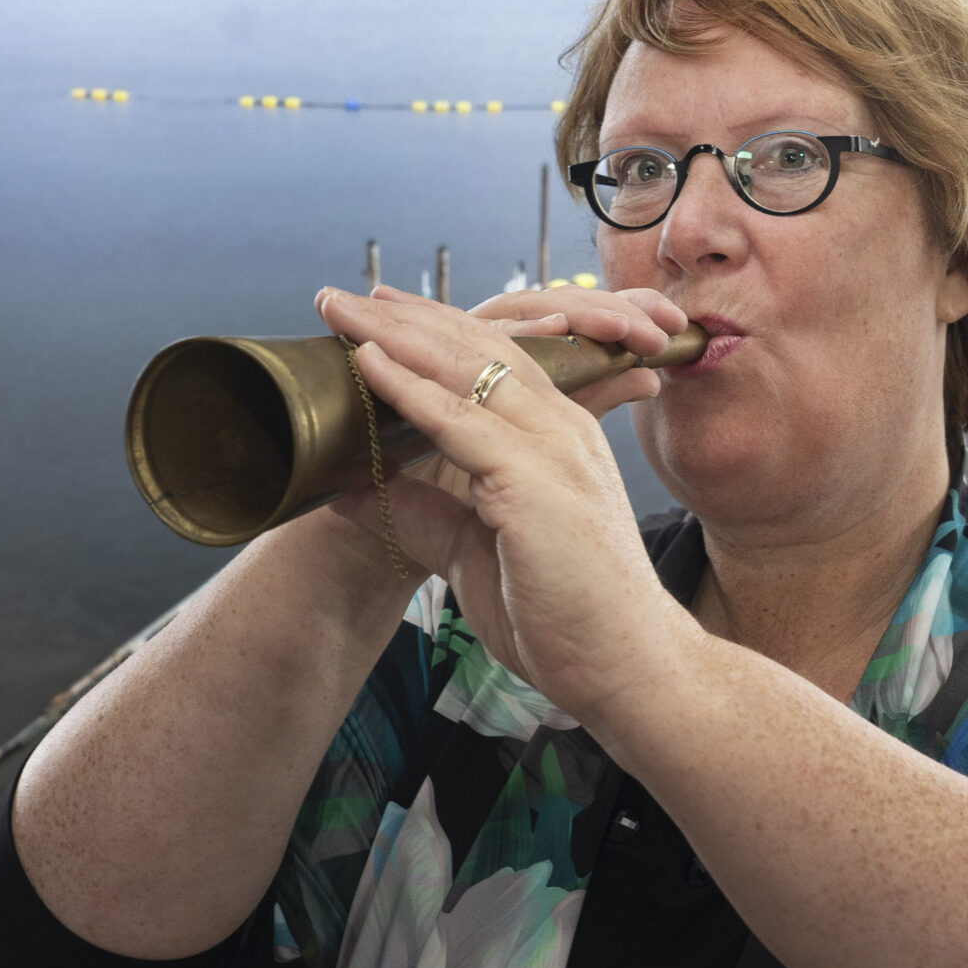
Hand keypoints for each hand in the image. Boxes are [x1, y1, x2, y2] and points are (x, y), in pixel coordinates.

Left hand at [311, 282, 694, 725]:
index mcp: (555, 438)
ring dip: (395, 335)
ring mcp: (554, 448)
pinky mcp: (538, 480)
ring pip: (466, 368)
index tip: (372, 315)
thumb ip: (425, 514)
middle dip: (403, 317)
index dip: (428, 333)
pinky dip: (409, 388)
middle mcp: (560, 428)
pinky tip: (367, 365)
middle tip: (340, 297)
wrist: (626, 670)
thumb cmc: (563, 617)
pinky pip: (461, 420)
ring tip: (342, 311)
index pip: (489, 362)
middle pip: (475, 348)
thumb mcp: (472, 554)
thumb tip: (353, 490)